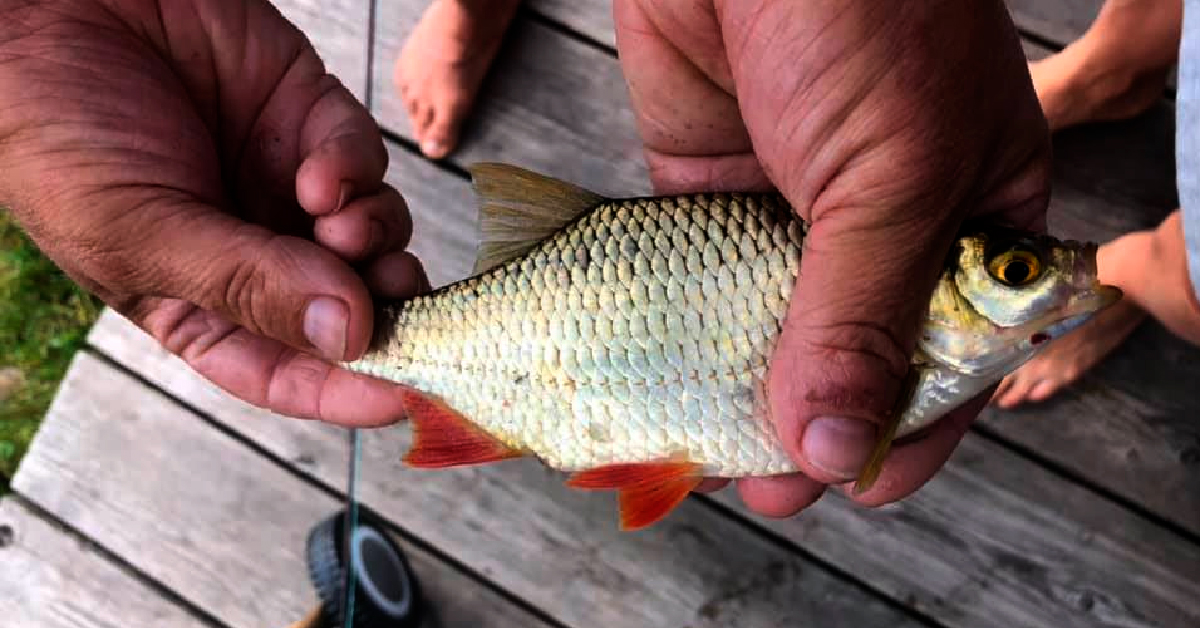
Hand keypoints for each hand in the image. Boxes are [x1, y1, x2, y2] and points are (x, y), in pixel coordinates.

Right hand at [0, 0, 423, 425]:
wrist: (48, 12)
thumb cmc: (56, 132)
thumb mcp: (138, 231)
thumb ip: (245, 285)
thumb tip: (347, 335)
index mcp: (199, 303)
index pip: (286, 368)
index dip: (347, 388)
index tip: (404, 395)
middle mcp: (253, 250)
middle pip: (349, 305)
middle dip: (383, 311)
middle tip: (391, 300)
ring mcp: (285, 183)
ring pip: (372, 236)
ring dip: (373, 241)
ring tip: (340, 229)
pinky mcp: (309, 117)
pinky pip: (363, 160)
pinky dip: (356, 173)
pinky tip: (322, 174)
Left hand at [614, 0, 1050, 512]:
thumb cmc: (862, 15)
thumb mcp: (891, 174)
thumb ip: (860, 314)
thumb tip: (836, 448)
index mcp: (970, 219)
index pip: (950, 355)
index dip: (906, 428)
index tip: (852, 483)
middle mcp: (882, 225)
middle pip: (849, 356)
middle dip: (808, 426)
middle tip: (763, 483)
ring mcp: (790, 212)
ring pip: (764, 333)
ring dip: (734, 396)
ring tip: (703, 456)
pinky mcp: (705, 193)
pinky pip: (693, 287)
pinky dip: (678, 339)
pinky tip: (661, 387)